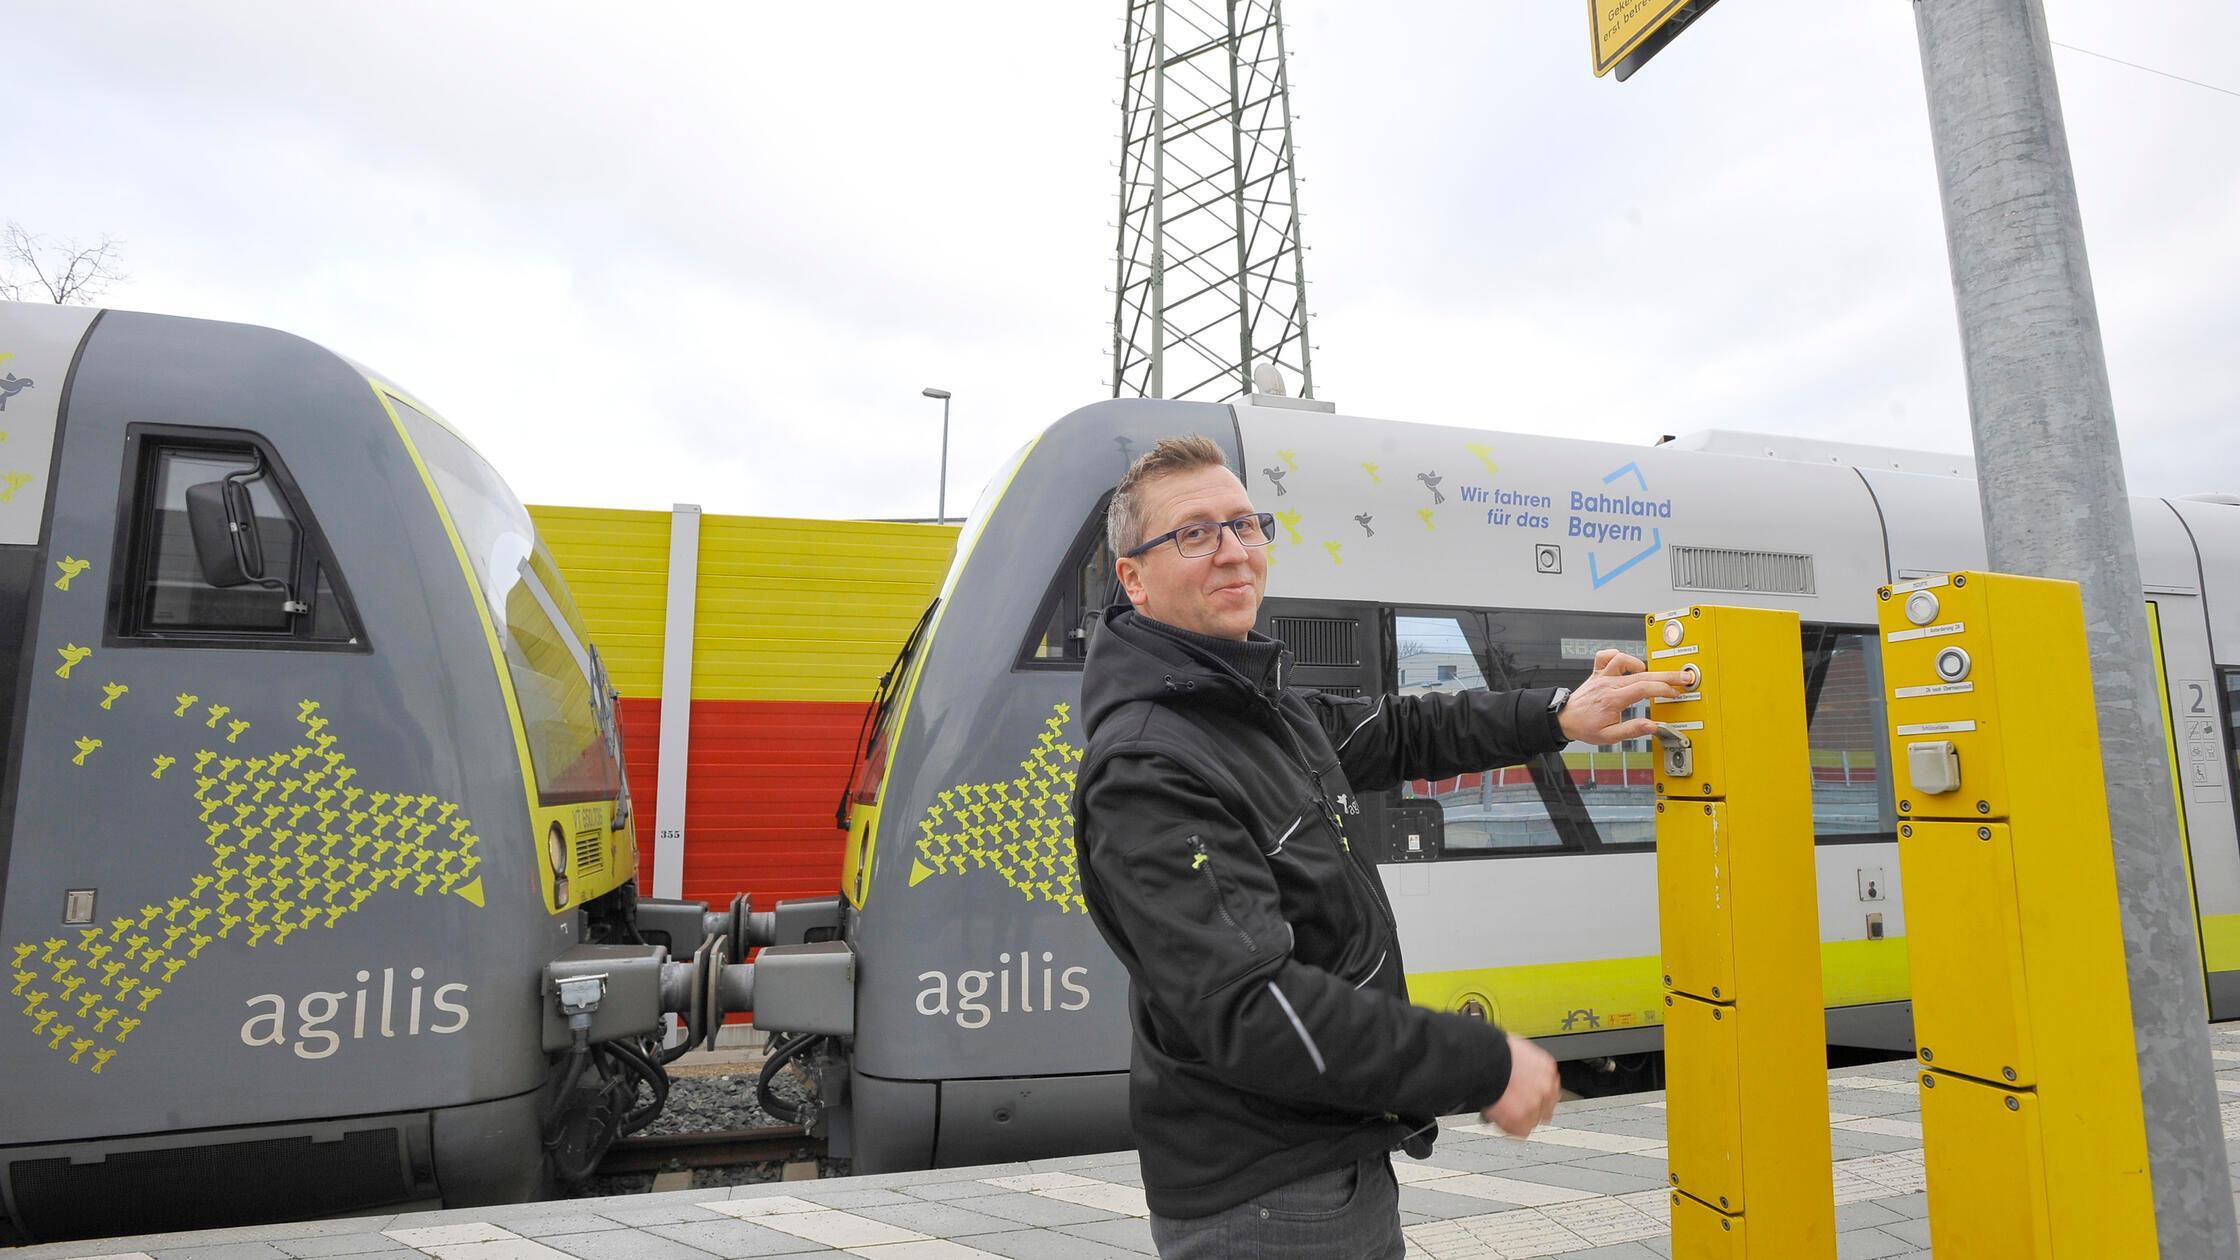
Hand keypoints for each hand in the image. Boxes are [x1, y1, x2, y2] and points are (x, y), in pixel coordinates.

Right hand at [1480, 1035, 1559, 1136]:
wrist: (1482, 1058)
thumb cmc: (1493, 1050)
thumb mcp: (1518, 1049)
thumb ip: (1526, 1064)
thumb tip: (1519, 1069)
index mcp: (1546, 1068)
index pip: (1550, 1089)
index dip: (1537, 1095)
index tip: (1529, 1097)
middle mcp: (1545, 1088)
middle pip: (1544, 1108)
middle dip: (1530, 1109)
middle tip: (1515, 1108)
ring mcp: (1534, 1104)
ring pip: (1532, 1121)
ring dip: (1518, 1118)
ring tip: (1501, 1112)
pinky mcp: (1519, 1118)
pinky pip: (1520, 1131)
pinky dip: (1509, 1127)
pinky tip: (1500, 1120)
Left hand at [1557, 650, 1689, 743]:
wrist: (1564, 719)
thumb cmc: (1585, 727)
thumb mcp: (1609, 737)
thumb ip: (1632, 730)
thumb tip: (1652, 726)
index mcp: (1612, 700)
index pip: (1643, 688)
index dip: (1663, 689)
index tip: (1675, 693)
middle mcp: (1607, 684)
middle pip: (1642, 674)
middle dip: (1666, 676)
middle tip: (1683, 677)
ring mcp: (1601, 676)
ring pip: (1623, 659)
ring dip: (1640, 664)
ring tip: (1649, 676)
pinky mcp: (1597, 673)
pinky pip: (1604, 655)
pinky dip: (1617, 655)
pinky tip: (1626, 664)